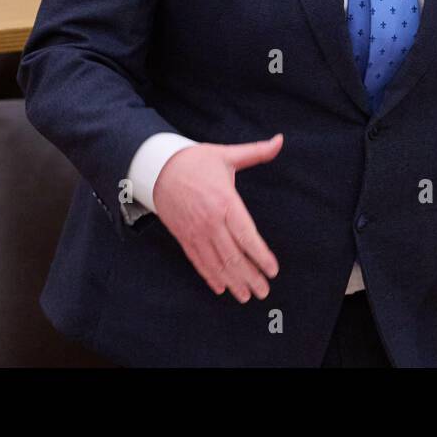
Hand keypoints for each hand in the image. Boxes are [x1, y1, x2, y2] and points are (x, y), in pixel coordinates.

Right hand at [152, 134, 282, 302]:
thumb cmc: (196, 161)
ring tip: (246, 296)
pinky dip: (210, 276)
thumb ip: (256, 152)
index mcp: (224, 201)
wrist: (157, 168)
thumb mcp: (227, 155)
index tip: (273, 270)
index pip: (246, 235)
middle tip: (264, 292)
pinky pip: (198, 261)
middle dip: (250, 276)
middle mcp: (210, 221)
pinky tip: (221, 287)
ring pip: (216, 263)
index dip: (260, 255)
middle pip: (232, 255)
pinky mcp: (183, 237)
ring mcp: (195, 232)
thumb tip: (279, 141)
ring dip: (233, 281)